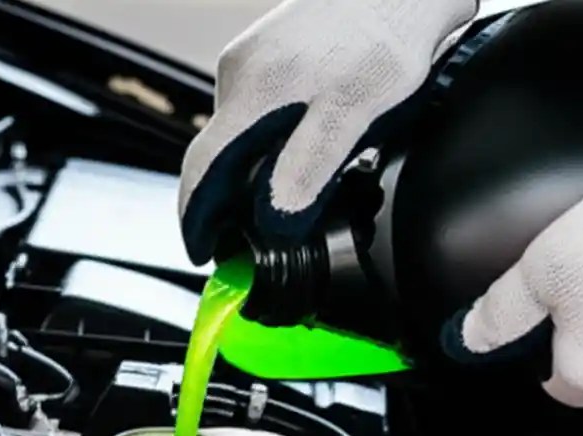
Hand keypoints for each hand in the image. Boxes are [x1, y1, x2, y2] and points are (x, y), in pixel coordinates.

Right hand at [178, 0, 477, 264]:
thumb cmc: (384, 39)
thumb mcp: (352, 114)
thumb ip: (309, 166)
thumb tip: (274, 217)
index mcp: (251, 92)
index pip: (203, 168)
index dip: (198, 217)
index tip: (201, 250)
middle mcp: (240, 73)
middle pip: (220, 153)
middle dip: (229, 200)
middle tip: (250, 237)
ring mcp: (254, 59)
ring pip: (243, 131)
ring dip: (257, 167)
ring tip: (292, 194)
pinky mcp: (273, 52)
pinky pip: (260, 109)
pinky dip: (272, 139)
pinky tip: (306, 147)